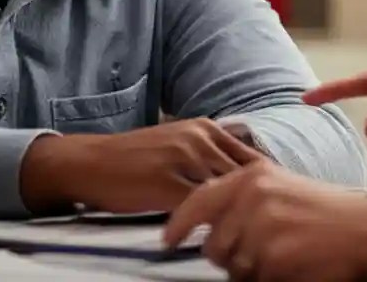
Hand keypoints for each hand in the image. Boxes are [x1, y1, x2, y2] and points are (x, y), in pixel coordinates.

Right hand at [19, 119, 265, 212]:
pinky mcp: (167, 184)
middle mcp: (199, 138)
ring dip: (236, 215)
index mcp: (206, 128)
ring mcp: (184, 159)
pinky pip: (199, 208)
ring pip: (225, 192)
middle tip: (267, 225)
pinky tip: (212, 239)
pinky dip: (208, 224)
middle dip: (257, 202)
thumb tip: (243, 180)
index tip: (275, 204)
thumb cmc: (135, 158)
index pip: (251, 157)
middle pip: (244, 176)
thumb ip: (209, 154)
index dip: (267, 183)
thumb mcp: (178, 142)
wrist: (91, 162)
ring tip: (243, 236)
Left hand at [164, 161, 366, 281]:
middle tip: (262, 251)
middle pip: (213, 245)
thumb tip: (207, 223)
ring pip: (233, 268)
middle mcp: (251, 197)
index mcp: (250, 177)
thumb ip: (242, 197)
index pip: (197, 201)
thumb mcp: (280, 187)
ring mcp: (261, 227)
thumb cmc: (327, 211)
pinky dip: (271, 279)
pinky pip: (254, 281)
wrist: (366, 230)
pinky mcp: (274, 257)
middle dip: (230, 257)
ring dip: (253, 270)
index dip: (179, 224)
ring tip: (284, 255)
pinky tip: (293, 265)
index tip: (168, 240)